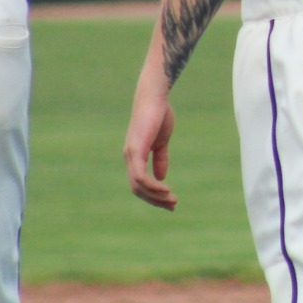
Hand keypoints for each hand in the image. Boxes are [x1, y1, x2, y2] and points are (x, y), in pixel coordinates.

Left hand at [124, 88, 178, 210]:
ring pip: (138, 186)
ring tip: (172, 199)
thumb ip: (160, 158)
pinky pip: (140, 176)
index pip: (140, 183)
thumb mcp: (161, 141)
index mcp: (134, 156)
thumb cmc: (159, 114)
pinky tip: (165, 188)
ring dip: (155, 196)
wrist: (155, 97)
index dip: (153, 195)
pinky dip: (152, 185)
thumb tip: (160, 177)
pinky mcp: (135, 150)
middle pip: (137, 189)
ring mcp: (130, 154)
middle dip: (155, 200)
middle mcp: (129, 158)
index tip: (170, 201)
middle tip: (173, 205)